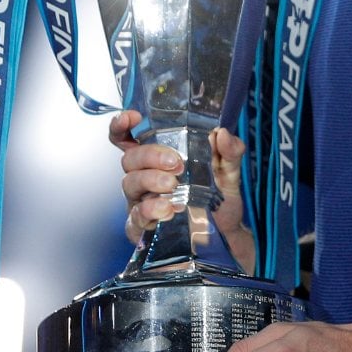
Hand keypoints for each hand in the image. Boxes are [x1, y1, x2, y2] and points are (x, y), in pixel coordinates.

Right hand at [113, 110, 253, 267]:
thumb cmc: (219, 198)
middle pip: (130, 159)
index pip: (128, 139)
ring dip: (151, 180)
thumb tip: (221, 133)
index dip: (122, 125)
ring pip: (130, 183)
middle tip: (176, 163)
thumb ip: (229, 151)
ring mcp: (140, 202)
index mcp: (158, 159)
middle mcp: (144, 177)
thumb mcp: (229, 171)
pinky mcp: (142, 227)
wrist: (226, 234)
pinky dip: (151, 209)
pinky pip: (136, 216)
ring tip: (174, 185)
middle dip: (150, 156)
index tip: (134, 117)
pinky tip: (169, 209)